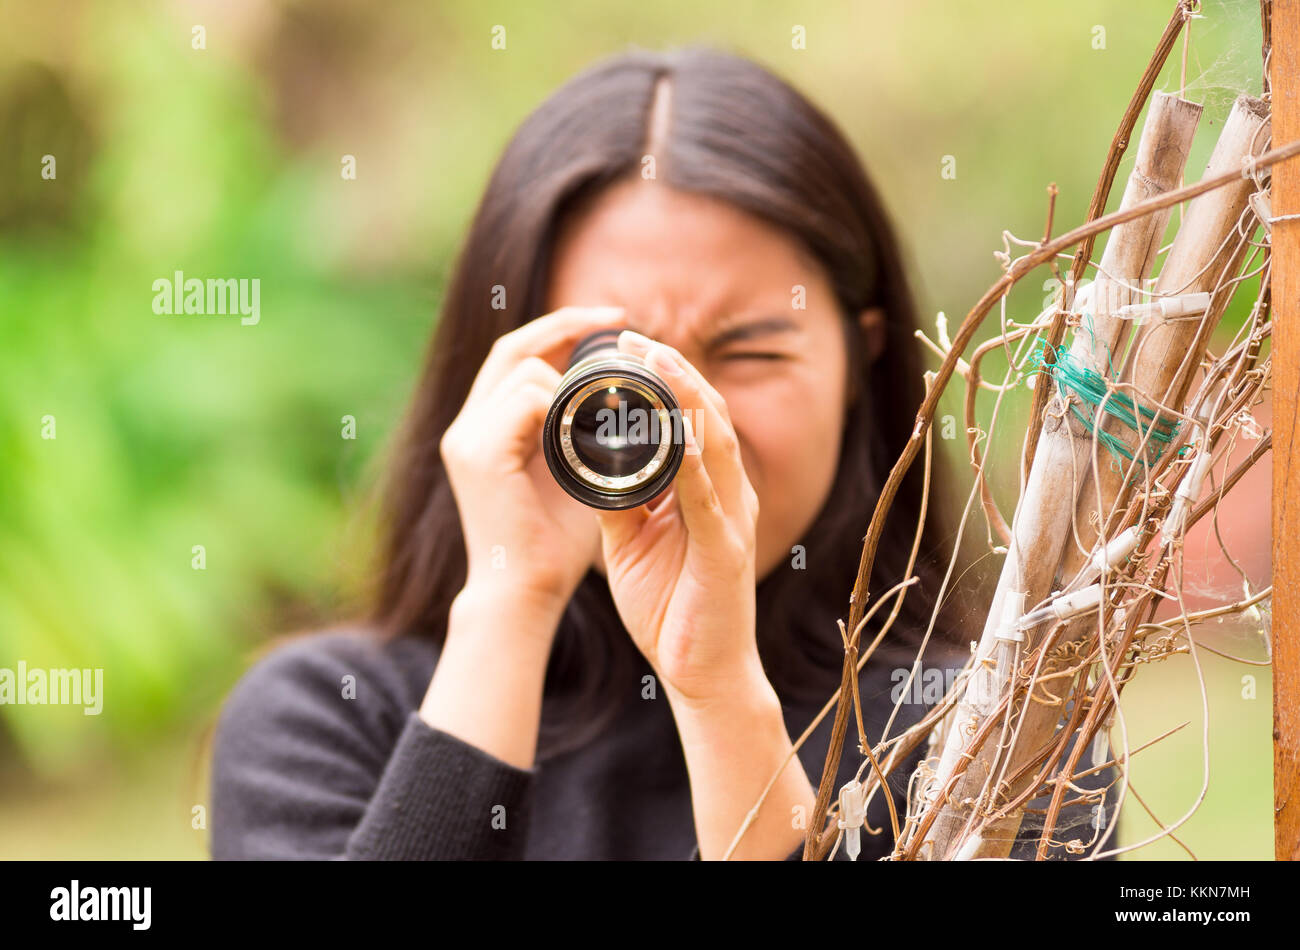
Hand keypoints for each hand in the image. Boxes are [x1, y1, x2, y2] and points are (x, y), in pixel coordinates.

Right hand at [440, 305, 626, 625]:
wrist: (524, 595)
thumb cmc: (552, 546)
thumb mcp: (572, 472)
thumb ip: (580, 431)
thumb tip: (620, 396)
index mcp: (484, 427)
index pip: (518, 356)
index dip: (561, 330)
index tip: (613, 321)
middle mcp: (466, 426)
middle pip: (514, 348)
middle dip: (567, 325)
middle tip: (619, 318)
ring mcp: (466, 438)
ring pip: (526, 373)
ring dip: (576, 381)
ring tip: (619, 395)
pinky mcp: (478, 454)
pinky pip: (526, 402)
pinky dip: (565, 405)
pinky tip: (597, 422)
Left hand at [594, 330, 766, 707]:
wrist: (702, 673)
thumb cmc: (671, 605)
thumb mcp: (632, 539)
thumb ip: (618, 495)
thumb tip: (588, 454)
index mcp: (707, 487)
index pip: (690, 417)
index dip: (664, 377)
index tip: (626, 345)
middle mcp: (728, 494)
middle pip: (707, 416)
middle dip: (674, 372)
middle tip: (635, 339)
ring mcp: (732, 520)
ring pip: (714, 444)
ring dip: (686, 399)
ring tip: (657, 363)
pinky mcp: (727, 552)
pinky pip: (708, 499)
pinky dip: (690, 464)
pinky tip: (673, 436)